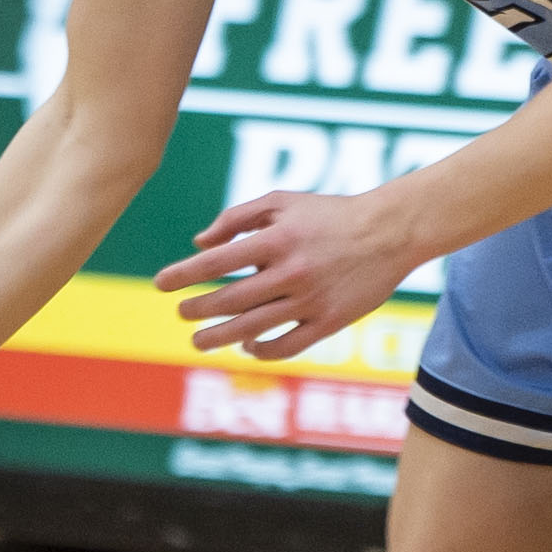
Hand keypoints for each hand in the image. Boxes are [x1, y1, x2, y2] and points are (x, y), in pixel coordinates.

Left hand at [152, 188, 430, 360]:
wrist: (391, 231)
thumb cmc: (329, 213)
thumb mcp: (283, 200)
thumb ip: (237, 217)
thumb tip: (198, 244)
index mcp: (276, 240)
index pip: (217, 262)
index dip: (184, 274)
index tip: (161, 284)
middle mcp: (291, 272)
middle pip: (230, 300)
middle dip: (197, 309)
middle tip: (181, 312)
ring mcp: (311, 300)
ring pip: (253, 328)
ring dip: (218, 338)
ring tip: (198, 341)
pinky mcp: (330, 322)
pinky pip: (287, 346)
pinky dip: (261, 350)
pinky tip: (245, 347)